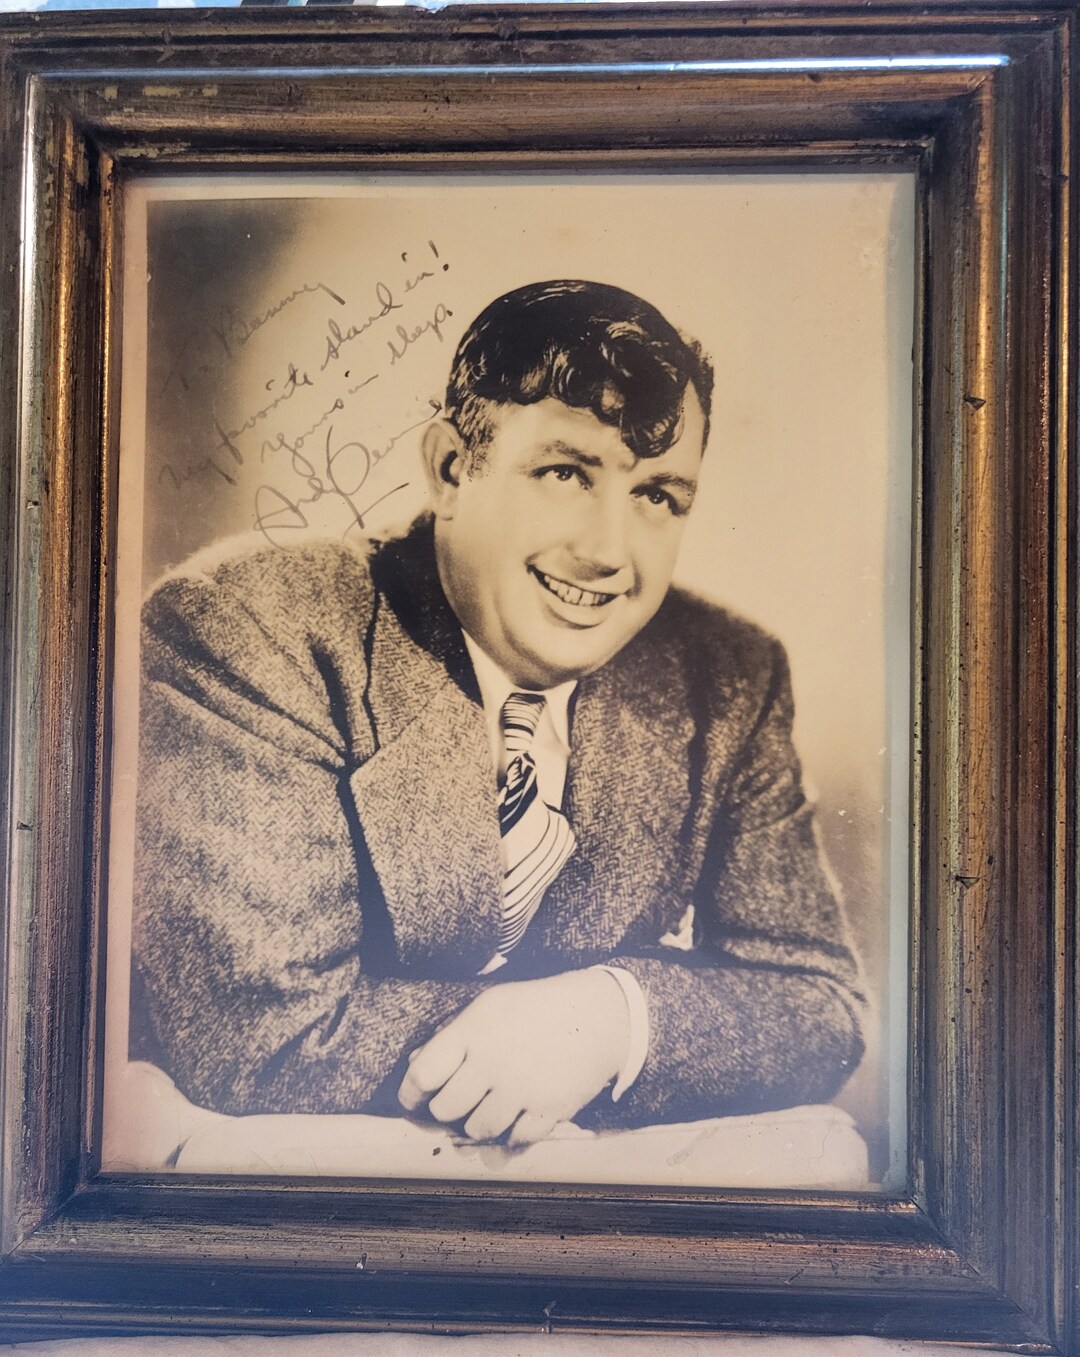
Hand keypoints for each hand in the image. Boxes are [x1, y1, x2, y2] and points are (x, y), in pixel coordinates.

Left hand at [397, 969, 630, 1146]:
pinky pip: (514, 1141)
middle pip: (446, 1109)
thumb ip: (451, 1036)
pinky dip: (512, 1134)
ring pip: (477, 1130)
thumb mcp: (489, 1007)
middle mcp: (493, 1061)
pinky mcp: (548, 1110)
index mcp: (474, 1030)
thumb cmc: (535, 1007)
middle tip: (458, 1101)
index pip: (423, 1074)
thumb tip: (413, 1067)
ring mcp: (521, 1089)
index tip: (414, 1100)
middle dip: (447, 1109)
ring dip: (478, 1124)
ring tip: (489, 1108)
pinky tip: (517, 1116)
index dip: (411, 1093)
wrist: (597, 1015)